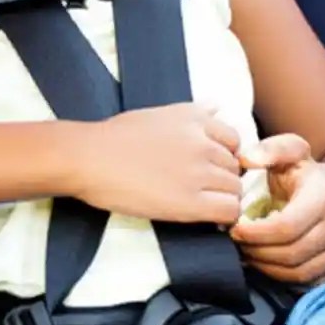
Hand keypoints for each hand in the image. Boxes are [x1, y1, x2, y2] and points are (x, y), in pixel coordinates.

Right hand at [68, 103, 243, 225]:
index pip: (235, 141)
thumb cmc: (114, 136)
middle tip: (202, 190)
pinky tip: (206, 218)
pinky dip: (224, 217)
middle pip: (235, 168)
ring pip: (236, 190)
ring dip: (223, 199)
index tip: (209, 168)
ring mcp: (198, 173)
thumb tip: (216, 105)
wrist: (89, 157)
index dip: (224, 157)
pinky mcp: (190, 202)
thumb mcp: (158, 113)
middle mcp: (203, 143)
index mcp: (195, 119)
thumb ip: (193, 112)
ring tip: (201, 205)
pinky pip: (229, 210)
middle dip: (223, 179)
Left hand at [229, 134, 324, 285]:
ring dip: (267, 267)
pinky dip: (284, 278)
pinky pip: (310, 283)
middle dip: (257, 252)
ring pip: (299, 273)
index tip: (234, 229)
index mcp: (324, 198)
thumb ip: (268, 149)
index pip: (286, 227)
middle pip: (291, 254)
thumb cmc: (304, 172)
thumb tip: (246, 159)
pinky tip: (267, 263)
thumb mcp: (288, 150)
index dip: (256, 233)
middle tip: (236, 243)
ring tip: (248, 253)